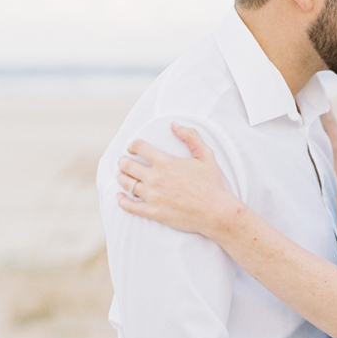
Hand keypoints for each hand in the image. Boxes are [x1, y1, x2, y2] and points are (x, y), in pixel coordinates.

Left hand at [115, 123, 242, 235]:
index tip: (132, 147)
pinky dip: (122, 200)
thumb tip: (174, 125)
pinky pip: (131, 206)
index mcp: (166, 162)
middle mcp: (155, 178)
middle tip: (123, 161)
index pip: (140, 147)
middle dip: (123, 161)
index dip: (133, 145)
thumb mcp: (205, 155)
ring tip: (120, 174)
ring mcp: (153, 196)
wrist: (216, 212)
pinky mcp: (154, 212)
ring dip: (121, 177)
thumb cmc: (212, 184)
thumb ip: (190, 136)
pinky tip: (120, 196)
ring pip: (127, 184)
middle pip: (128, 165)